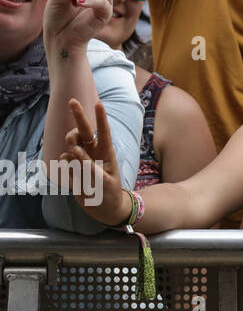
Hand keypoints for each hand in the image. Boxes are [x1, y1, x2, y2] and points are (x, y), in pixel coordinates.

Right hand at [60, 99, 131, 225]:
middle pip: (84, 131)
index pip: (103, 131)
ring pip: (71, 144)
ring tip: (77, 162)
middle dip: (79, 115)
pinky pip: (64, 161)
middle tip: (72, 101)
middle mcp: (94, 152)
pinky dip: (66, 166)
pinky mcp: (73, 168)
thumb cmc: (110, 194)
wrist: (105, 209)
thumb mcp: (104, 183)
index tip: (98, 103)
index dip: (100, 118)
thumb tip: (74, 152)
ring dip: (71, 147)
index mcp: (107, 152)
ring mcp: (82, 159)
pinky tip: (75, 178)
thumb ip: (89, 167)